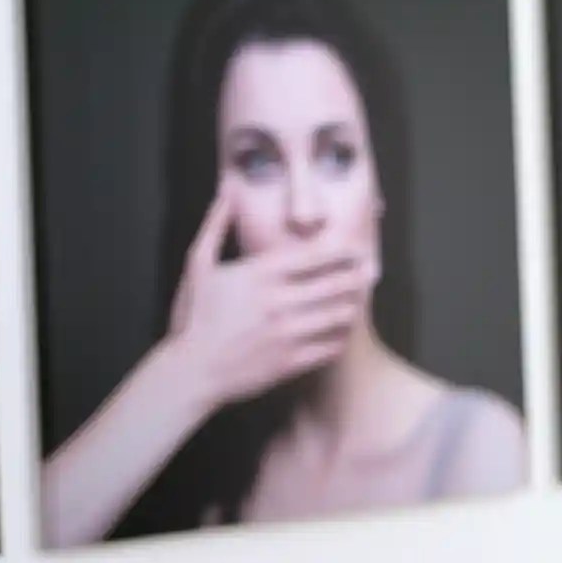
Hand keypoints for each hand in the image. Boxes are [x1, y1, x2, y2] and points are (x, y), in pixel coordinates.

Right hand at [166, 187, 372, 408]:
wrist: (191, 372)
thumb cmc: (195, 317)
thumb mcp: (198, 266)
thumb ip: (216, 226)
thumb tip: (226, 191)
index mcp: (260, 275)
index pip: (317, 255)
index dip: (345, 250)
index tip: (358, 248)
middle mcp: (278, 302)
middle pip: (337, 283)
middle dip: (359, 276)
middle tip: (370, 272)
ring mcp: (286, 334)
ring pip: (340, 315)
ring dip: (353, 305)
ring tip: (357, 300)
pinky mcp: (291, 362)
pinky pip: (332, 346)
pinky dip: (341, 336)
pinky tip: (340, 330)